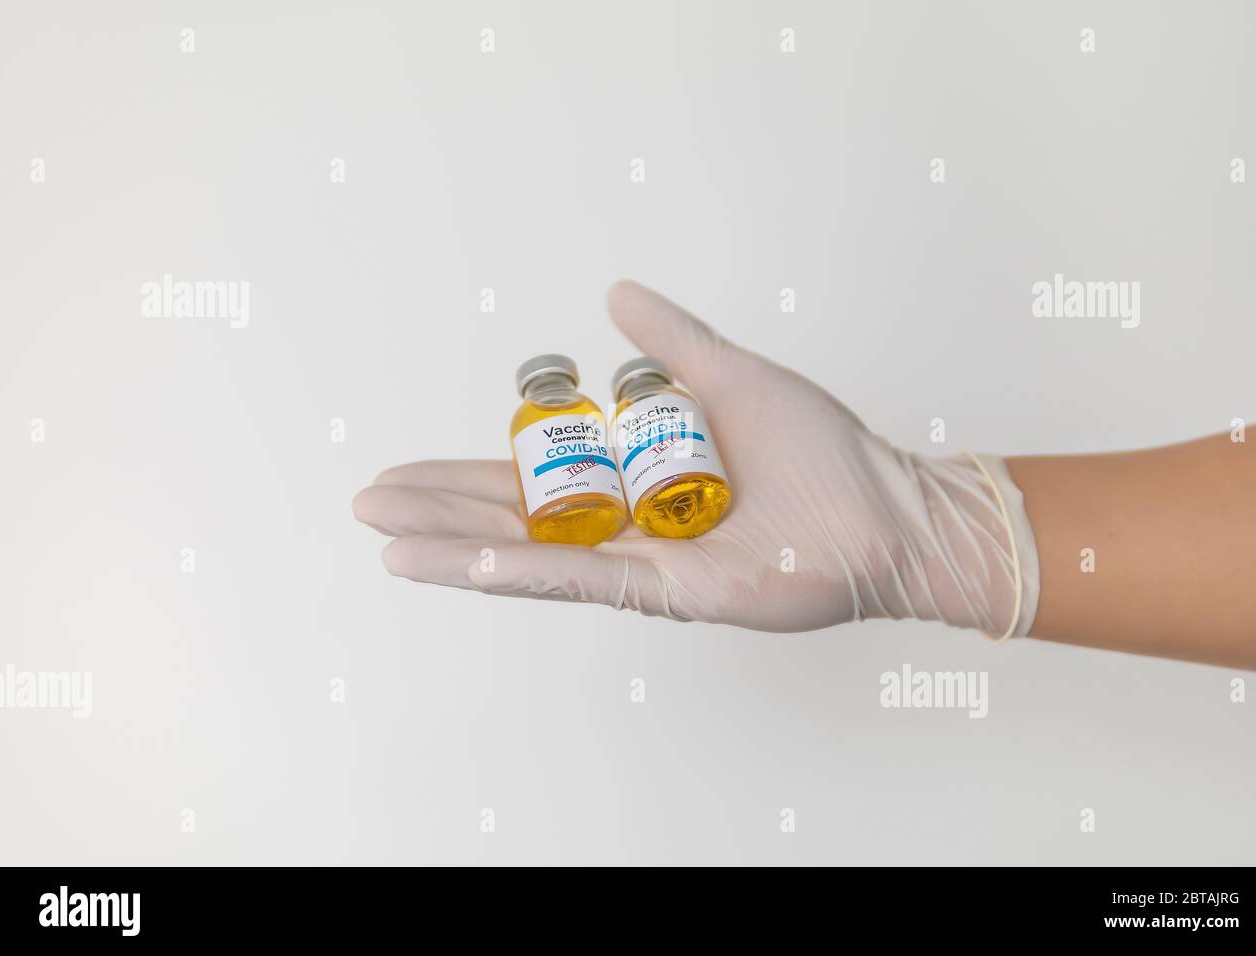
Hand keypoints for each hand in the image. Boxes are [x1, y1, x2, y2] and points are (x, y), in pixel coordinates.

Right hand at [353, 281, 1028, 633]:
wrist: (887, 504)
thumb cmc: (821, 451)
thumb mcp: (726, 375)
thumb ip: (668, 341)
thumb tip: (614, 295)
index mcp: (628, 487)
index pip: (526, 484)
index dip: (461, 478)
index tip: (403, 471)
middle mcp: (626, 533)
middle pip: (511, 525)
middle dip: (437, 516)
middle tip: (368, 504)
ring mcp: (645, 568)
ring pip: (532, 559)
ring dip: (454, 553)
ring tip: (385, 540)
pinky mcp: (674, 593)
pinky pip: (585, 578)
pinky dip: (521, 571)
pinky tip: (464, 564)